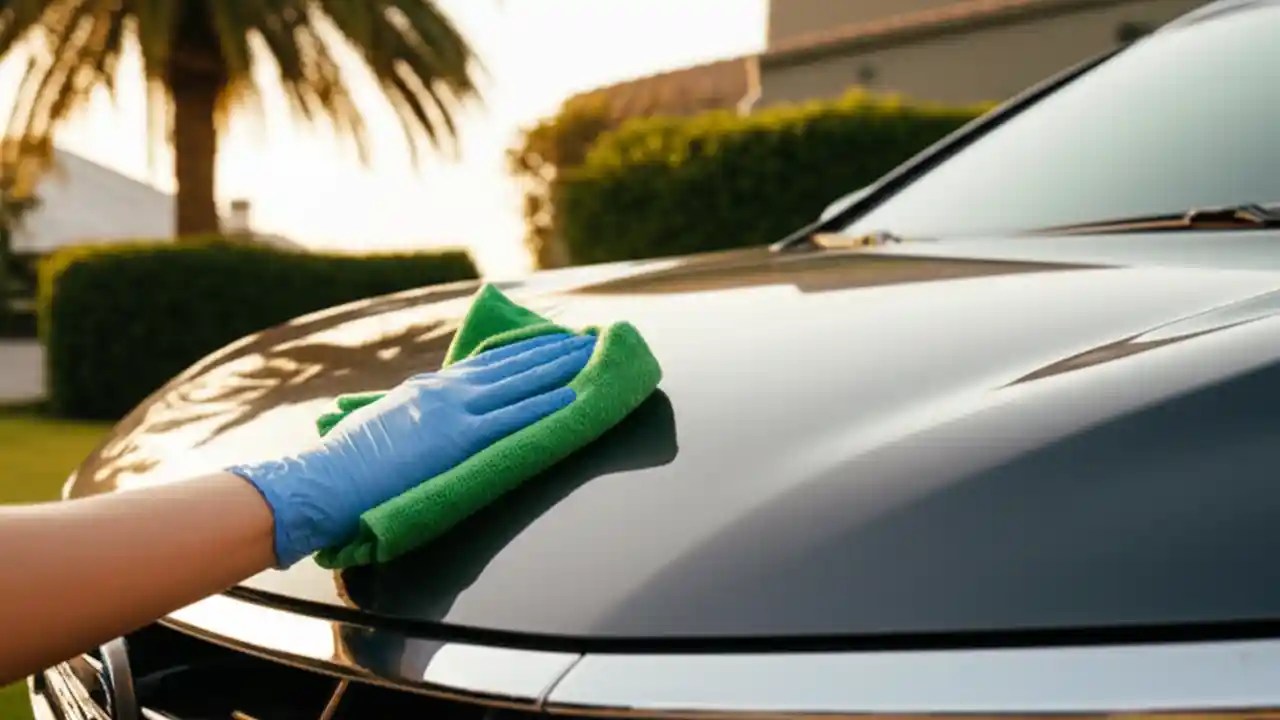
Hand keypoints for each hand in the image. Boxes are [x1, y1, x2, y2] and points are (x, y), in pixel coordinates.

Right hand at [229, 333, 594, 565]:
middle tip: (584, 339)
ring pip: (519, 383)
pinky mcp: (461, 438)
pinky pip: (514, 417)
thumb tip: (416, 425)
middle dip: (549, 352)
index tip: (545, 343)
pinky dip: (546, 404)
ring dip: (558, 368)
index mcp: (425, 388)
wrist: (326, 479)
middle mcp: (444, 391)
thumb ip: (407, 419)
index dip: (519, 354)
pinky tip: (573, 395)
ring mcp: (454, 411)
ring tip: (591, 356)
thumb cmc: (343, 465)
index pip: (483, 365)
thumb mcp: (379, 427)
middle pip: (509, 366)